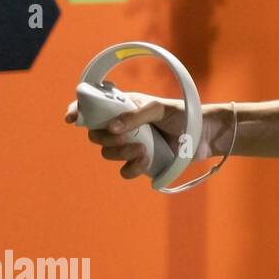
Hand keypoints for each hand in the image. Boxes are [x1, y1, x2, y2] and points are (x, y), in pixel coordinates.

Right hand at [64, 94, 229, 179]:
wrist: (206, 134)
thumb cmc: (184, 114)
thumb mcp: (159, 108)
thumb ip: (135, 114)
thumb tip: (112, 128)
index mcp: (124, 107)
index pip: (93, 108)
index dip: (78, 112)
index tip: (72, 120)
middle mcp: (124, 126)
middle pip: (96, 135)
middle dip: (105, 138)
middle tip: (123, 137)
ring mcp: (132, 145)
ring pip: (107, 154)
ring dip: (120, 153)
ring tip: (142, 149)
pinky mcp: (142, 163)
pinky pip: (124, 171)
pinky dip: (131, 168)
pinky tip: (145, 161)